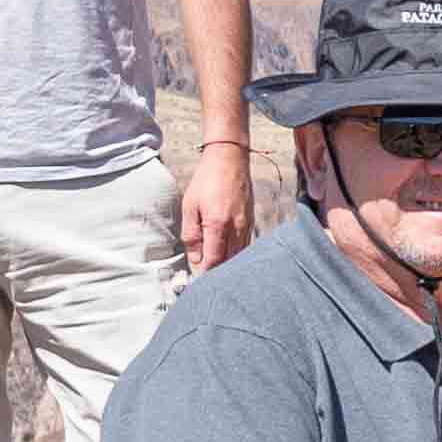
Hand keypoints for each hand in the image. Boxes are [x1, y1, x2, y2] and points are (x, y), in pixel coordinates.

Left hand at [177, 138, 255, 272]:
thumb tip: (196, 259)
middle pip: (229, 261)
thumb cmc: (207, 180)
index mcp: (217, 224)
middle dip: (218, 272)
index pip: (214, 260)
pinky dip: (237, 254)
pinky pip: (246, 245)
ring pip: (239, 255)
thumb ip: (191, 235)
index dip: (207, 274)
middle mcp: (236, 228)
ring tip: (217, 271)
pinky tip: (229, 256)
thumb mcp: (190, 206)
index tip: (199, 283)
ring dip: (229, 265)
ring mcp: (247, 225)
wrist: (230, 159)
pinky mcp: (251, 221)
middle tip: (208, 282)